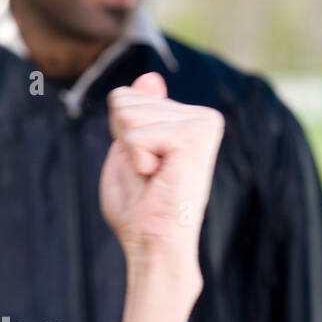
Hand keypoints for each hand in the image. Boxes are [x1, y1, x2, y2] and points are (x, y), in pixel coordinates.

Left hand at [99, 72, 222, 314]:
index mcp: (188, 118)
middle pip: (124, 100)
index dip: (119, 134)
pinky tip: (159, 177)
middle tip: (147, 173)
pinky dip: (136, 160)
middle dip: (123, 140)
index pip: (125, 97)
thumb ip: (135, 112)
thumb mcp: (127, 150)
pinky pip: (135, 135)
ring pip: (127, 114)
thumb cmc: (139, 208)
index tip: (142, 164)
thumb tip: (151, 77)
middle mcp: (202, 116)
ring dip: (130, 152)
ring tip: (154, 176)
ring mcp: (202, 124)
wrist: (154, 244)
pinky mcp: (194, 137)